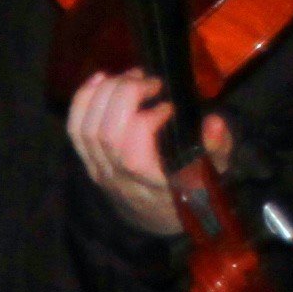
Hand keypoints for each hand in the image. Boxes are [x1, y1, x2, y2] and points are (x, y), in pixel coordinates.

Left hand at [64, 69, 227, 238]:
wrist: (162, 214)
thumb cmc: (192, 185)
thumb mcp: (214, 169)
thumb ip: (217, 147)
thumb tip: (214, 122)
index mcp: (153, 184)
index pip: (132, 153)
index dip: (146, 120)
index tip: (169, 106)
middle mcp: (121, 179)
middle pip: (105, 134)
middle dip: (125, 96)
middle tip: (150, 81)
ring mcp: (101, 171)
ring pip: (86, 128)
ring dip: (105, 93)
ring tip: (132, 77)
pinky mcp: (89, 161)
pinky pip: (75, 129)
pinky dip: (83, 99)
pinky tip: (103, 79)